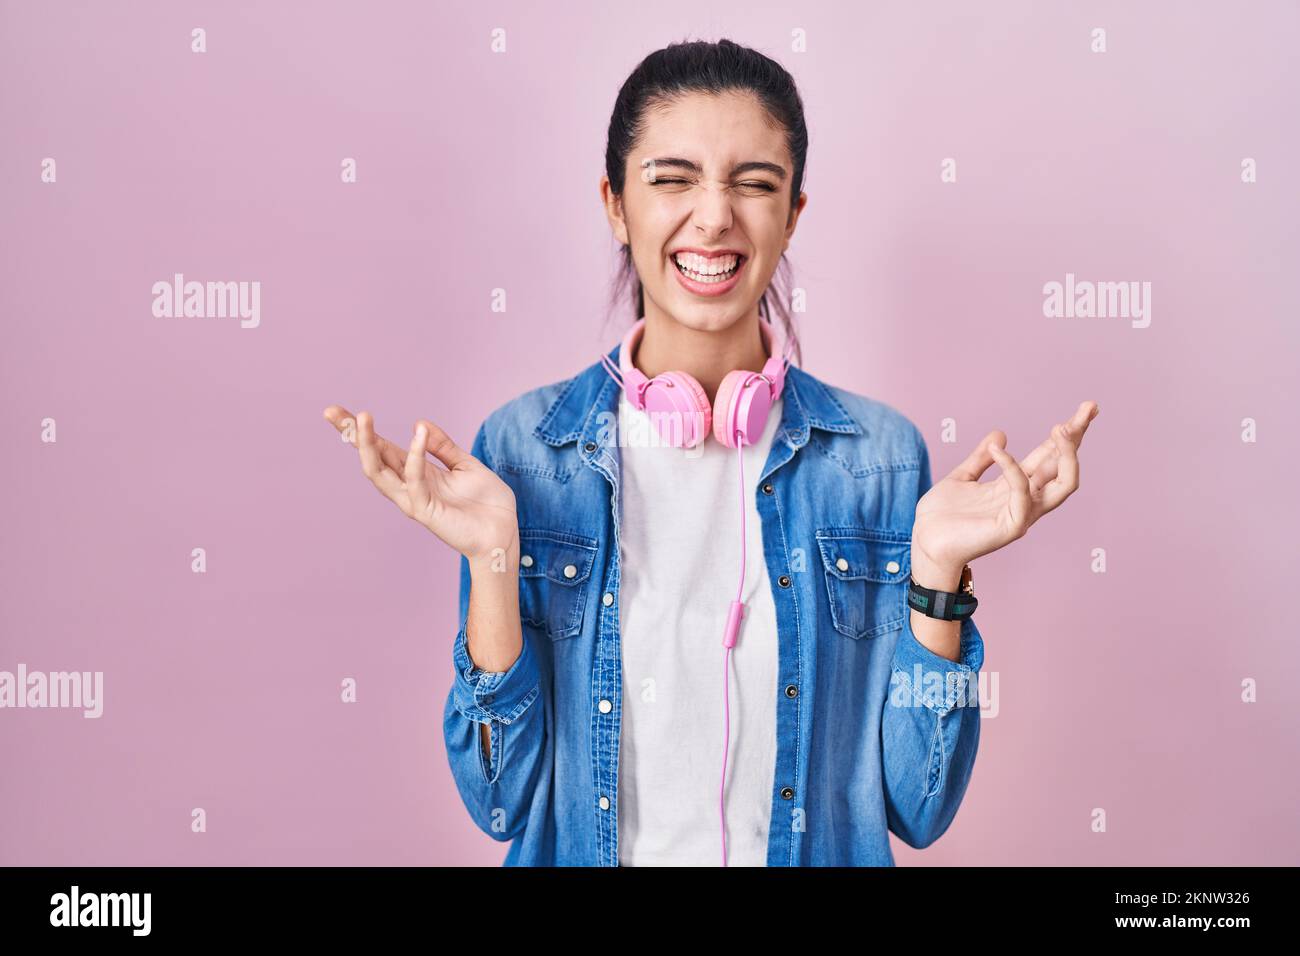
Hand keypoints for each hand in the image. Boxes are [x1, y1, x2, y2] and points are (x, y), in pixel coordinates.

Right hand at [322, 405, 517, 562]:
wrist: (503, 533)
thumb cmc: (486, 504)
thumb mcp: (465, 466)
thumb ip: (444, 447)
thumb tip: (420, 422)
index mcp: (417, 473)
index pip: (382, 448)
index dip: (361, 431)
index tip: (336, 412)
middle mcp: (408, 486)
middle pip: (371, 458)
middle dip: (351, 436)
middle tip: (331, 412)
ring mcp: (414, 499)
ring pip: (379, 472)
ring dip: (368, 445)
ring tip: (361, 418)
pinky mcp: (426, 510)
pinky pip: (415, 480)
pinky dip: (416, 456)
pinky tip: (418, 434)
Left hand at [911, 401, 1098, 580]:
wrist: (925, 541)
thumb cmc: (943, 516)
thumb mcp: (961, 477)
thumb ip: (980, 459)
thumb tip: (1000, 433)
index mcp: (1016, 486)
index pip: (1050, 456)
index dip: (1067, 434)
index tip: (1086, 408)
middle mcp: (1026, 499)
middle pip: (1065, 468)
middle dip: (1077, 438)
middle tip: (1088, 409)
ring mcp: (1022, 514)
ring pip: (1063, 484)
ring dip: (1066, 454)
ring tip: (1060, 428)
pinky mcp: (1011, 527)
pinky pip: (1022, 494)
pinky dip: (1012, 469)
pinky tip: (997, 450)